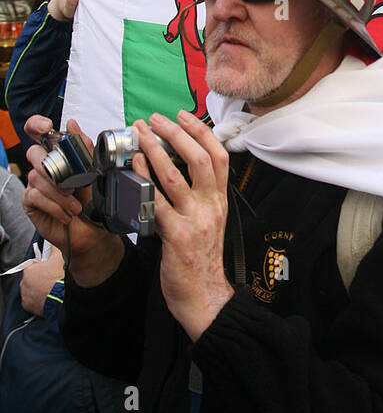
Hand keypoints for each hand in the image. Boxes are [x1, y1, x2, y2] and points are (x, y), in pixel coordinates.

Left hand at [20, 245, 63, 315]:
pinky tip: (47, 296)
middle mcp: (24, 283)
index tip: (49, 269)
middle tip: (51, 279)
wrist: (62, 298)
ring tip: (51, 289)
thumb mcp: (59, 259)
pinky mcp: (28, 306)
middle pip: (32, 278)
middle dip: (40, 278)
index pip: (33, 265)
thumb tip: (54, 242)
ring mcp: (26, 295)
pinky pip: (32, 301)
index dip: (43, 267)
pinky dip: (38, 299)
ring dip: (39, 289)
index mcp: (29, 270)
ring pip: (32, 289)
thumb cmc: (59, 278)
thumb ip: (54, 248)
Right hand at [21, 116, 122, 284]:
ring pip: (37, 177)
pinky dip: (55, 206)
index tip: (46, 127)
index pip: (37, 131)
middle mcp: (42, 165)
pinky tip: (66, 214)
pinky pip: (36, 196)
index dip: (37, 125)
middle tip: (72, 185)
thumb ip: (84, 147)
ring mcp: (34, 183)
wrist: (92, 230)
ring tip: (75, 205)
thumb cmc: (93, 199)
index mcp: (57, 153)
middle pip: (34, 153)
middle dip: (55, 168)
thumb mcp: (94, 171)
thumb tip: (72, 123)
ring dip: (60, 194)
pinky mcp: (30, 201)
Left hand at [131, 110, 233, 340]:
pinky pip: (156, 201)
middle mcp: (211, 206)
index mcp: (220, 200)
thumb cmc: (201, 259)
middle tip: (156, 119)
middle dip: (176, 132)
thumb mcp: (210, 221)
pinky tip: (133, 167)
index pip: (219, 156)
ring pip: (175, 175)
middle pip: (199, 158)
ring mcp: (194, 220)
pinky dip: (143, 178)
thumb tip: (177, 168)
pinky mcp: (176, 235)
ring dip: (155, 149)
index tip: (183, 116)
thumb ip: (199, 196)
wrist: (204, 296)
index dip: (201, 131)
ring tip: (140, 133)